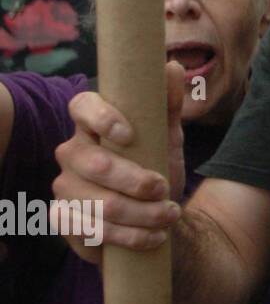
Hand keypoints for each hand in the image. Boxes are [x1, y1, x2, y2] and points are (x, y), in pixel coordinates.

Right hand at [52, 61, 186, 262]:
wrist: (157, 217)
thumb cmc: (158, 166)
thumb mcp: (168, 136)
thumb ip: (168, 104)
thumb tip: (172, 67)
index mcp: (92, 125)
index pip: (82, 106)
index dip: (103, 117)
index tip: (130, 135)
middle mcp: (71, 152)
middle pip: (96, 164)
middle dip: (137, 181)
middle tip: (165, 189)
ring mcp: (64, 186)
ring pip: (100, 203)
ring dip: (142, 214)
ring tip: (169, 215)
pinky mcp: (63, 219)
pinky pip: (91, 230)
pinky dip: (130, 236)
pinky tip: (152, 236)